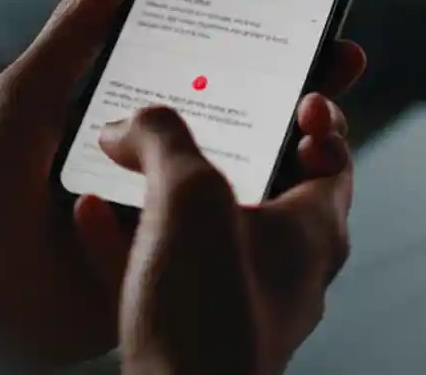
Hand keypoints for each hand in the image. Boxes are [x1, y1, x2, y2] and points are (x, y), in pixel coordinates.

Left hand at [0, 0, 366, 368]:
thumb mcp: (25, 97)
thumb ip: (76, 31)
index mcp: (123, 112)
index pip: (200, 62)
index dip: (247, 36)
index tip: (295, 11)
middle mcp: (155, 156)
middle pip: (238, 110)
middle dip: (291, 83)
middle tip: (337, 56)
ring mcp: (170, 208)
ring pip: (245, 170)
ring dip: (292, 145)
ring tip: (329, 115)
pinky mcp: (177, 256)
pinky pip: (228, 231)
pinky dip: (263, 211)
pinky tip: (298, 186)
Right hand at [92, 93, 356, 374]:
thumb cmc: (206, 313)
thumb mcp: (189, 197)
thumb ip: (162, 140)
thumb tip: (128, 123)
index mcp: (311, 231)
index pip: (335, 160)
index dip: (320, 118)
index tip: (296, 93)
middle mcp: (285, 270)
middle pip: (266, 191)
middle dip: (224, 151)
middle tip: (195, 117)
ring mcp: (239, 305)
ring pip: (206, 233)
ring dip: (165, 193)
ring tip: (127, 159)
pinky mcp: (193, 333)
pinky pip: (163, 274)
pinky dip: (130, 242)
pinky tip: (89, 217)